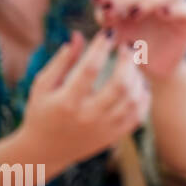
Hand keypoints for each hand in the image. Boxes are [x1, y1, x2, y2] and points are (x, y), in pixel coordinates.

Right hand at [19, 30, 150, 168]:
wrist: (44, 151)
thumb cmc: (42, 112)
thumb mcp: (43, 85)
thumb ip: (62, 61)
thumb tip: (78, 35)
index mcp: (66, 102)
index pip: (89, 69)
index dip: (100, 48)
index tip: (107, 34)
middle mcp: (87, 116)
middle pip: (119, 85)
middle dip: (128, 61)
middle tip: (127, 47)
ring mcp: (104, 128)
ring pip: (133, 99)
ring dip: (137, 77)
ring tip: (131, 65)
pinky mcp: (114, 136)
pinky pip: (139, 115)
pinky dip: (143, 96)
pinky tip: (137, 84)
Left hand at [90, 0, 185, 79]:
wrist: (152, 68)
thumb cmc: (131, 47)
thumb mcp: (113, 31)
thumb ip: (107, 17)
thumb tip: (103, 8)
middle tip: (112, 9)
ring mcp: (177, 4)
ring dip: (149, 0)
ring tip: (134, 13)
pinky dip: (176, 8)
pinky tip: (163, 13)